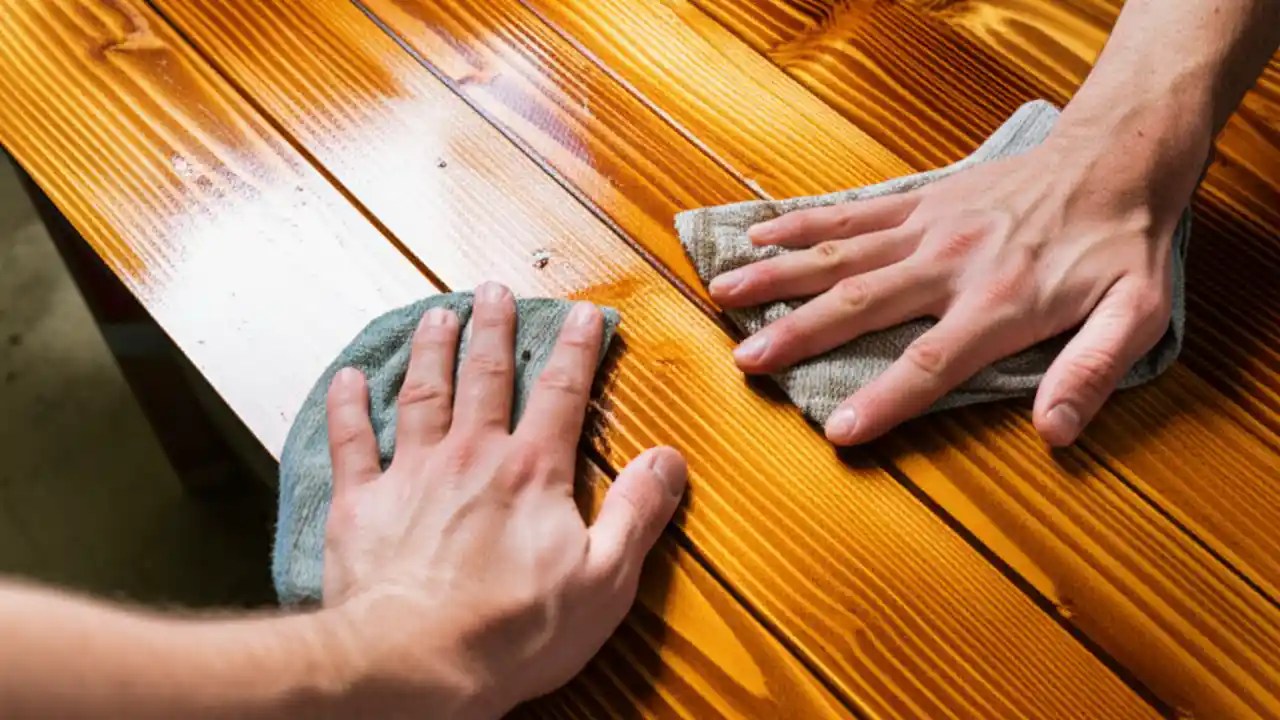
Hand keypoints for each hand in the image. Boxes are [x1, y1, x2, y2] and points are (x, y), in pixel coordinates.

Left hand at [320, 283, 687, 717]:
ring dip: (431, 349)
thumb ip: (637, 512)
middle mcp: (471, 456)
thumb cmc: (513, 630)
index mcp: (532, 472)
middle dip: (494, 328)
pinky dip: (349, 407)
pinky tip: (348, 379)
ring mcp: (412, 475)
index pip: (562, 393)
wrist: (415, 664)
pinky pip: (352, 443)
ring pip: (423, 393)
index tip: (584, 314)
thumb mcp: (605, 580)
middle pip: (486, 376)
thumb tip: (669, 459)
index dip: (577, 348)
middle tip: (495, 290)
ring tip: (437, 314)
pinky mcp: (363, 505)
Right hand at [709, 129, 1202, 446]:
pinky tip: (759, 235)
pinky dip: (802, 223)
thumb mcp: (1135, 315)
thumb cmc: (1121, 246)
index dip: (885, 400)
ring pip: (840, 253)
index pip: (931, 361)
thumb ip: (1092, 371)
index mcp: (1000, 303)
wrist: (1115, 158)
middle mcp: (951, 264)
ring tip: (724, 292)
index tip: (838, 433)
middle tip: (746, 361)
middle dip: (799, 334)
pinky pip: (852, 211)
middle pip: (861, 303)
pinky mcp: (920, 202)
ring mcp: (928, 227)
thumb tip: (1053, 433)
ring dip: (779, 275)